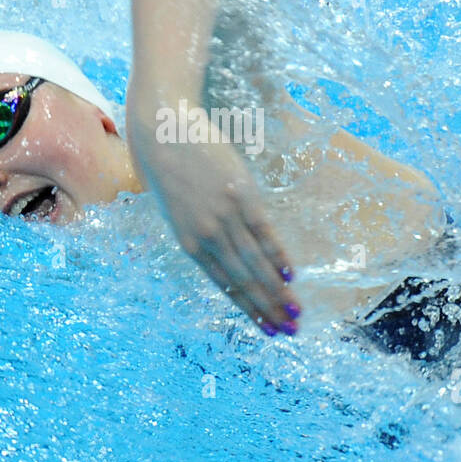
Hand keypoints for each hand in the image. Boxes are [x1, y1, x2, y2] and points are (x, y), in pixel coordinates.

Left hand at [129, 116, 301, 334]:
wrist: (164, 131)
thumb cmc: (166, 170)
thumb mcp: (175, 211)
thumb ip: (198, 234)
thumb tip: (224, 253)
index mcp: (189, 244)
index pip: (225, 285)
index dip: (248, 309)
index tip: (268, 329)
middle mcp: (208, 236)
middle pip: (244, 280)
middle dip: (269, 308)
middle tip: (291, 330)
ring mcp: (225, 216)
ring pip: (256, 262)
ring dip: (279, 290)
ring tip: (296, 311)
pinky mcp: (241, 195)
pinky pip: (264, 232)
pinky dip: (278, 255)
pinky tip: (292, 274)